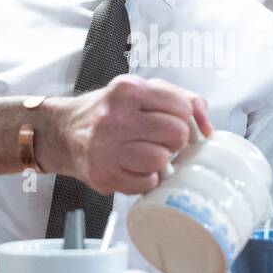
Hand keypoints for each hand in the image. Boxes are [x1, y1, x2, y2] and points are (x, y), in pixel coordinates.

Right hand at [49, 75, 212, 194]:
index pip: (181, 107)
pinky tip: (133, 166)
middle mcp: (115, 117)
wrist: (64, 132)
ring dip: (160, 160)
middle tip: (161, 139)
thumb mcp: (141, 90)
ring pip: (161, 160)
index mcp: (128, 90)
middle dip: (175, 139)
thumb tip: (207, 126)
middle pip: (176, 134)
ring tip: (145, 152)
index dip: (183, 117)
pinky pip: (147, 182)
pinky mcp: (104, 175)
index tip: (171, 120)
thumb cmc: (109, 111)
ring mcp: (106, 148)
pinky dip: (146, 178)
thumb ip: (180, 98)